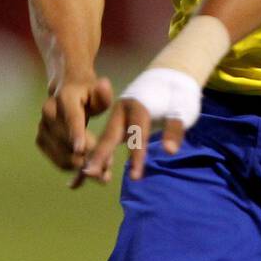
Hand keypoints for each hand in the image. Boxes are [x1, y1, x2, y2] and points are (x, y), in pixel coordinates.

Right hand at [35, 74, 114, 170]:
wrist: (67, 89)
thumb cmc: (88, 92)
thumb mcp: (100, 91)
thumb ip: (104, 94)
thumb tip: (103, 85)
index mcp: (65, 97)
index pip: (71, 117)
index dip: (75, 133)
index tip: (80, 150)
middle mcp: (49, 112)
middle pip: (65, 140)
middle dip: (85, 156)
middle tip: (106, 169)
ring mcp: (42, 127)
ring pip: (60, 154)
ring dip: (80, 166)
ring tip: (102, 171)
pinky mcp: (41, 140)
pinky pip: (56, 159)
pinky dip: (72, 167)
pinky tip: (88, 167)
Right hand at [78, 67, 202, 186]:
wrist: (167, 78)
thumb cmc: (176, 95)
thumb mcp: (182, 109)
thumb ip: (175, 129)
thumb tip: (170, 151)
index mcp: (138, 105)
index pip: (137, 132)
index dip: (136, 154)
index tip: (135, 177)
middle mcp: (121, 111)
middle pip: (110, 135)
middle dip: (100, 155)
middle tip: (89, 174)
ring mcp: (116, 119)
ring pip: (102, 142)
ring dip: (92, 161)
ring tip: (78, 181)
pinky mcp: (115, 127)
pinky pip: (102, 144)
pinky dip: (91, 159)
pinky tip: (78, 178)